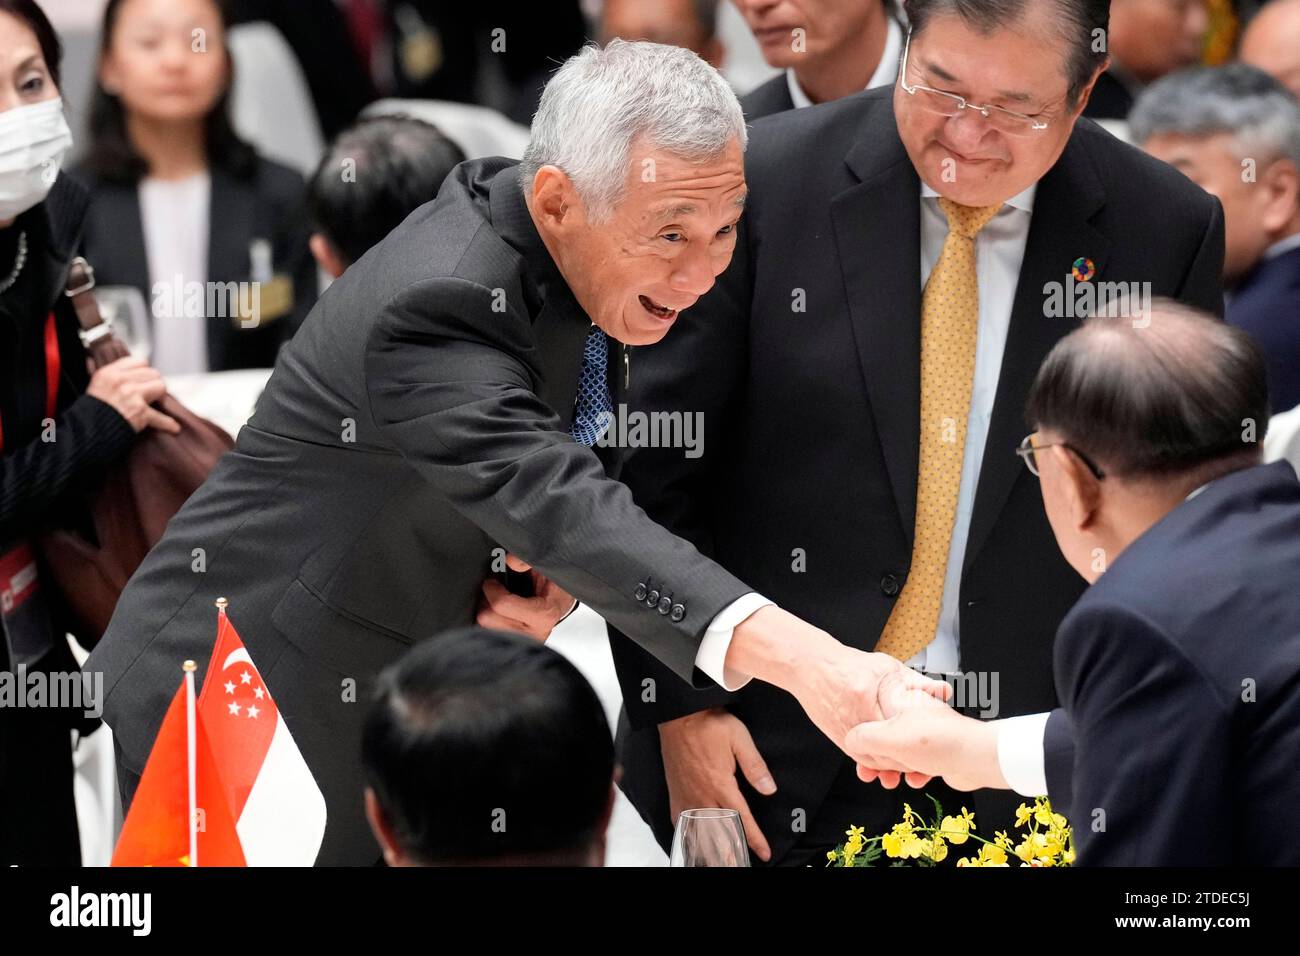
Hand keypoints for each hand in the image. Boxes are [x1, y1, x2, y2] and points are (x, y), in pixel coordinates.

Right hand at [86, 356, 179, 433]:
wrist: (84, 433)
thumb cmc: (90, 414)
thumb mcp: (97, 386)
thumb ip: (114, 377)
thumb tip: (137, 372)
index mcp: (109, 372)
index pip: (139, 362)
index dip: (144, 372)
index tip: (144, 380)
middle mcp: (120, 381)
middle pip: (153, 373)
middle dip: (153, 384)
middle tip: (150, 394)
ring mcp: (131, 395)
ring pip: (160, 386)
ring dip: (160, 397)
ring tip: (154, 404)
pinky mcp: (139, 412)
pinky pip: (160, 416)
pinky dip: (167, 424)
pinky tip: (174, 428)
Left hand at [475, 554, 575, 641]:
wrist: (561, 605)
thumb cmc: (555, 587)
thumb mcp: (545, 567)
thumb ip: (527, 560)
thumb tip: (509, 561)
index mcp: (543, 615)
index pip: (501, 605)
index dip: (492, 588)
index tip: (492, 581)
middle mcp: (533, 634)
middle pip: (487, 619)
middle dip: (487, 600)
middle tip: (495, 590)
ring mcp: (523, 642)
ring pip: (485, 628)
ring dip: (487, 611)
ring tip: (498, 601)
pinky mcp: (514, 645)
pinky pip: (488, 634)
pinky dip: (490, 620)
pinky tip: (498, 612)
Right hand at [659, 709, 774, 861]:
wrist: (678, 716)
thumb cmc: (709, 724)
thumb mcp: (739, 738)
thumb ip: (755, 766)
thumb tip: (770, 790)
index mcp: (721, 785)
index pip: (742, 819)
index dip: (755, 839)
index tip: (764, 853)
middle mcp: (702, 796)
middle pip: (720, 833)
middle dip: (733, 852)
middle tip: (740, 864)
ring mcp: (687, 797)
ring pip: (700, 832)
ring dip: (711, 850)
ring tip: (721, 861)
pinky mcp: (675, 793)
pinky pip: (680, 822)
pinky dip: (687, 837)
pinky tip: (693, 844)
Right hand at [724, 606, 951, 787]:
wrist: (811, 668)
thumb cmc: (848, 665)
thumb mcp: (886, 667)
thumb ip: (915, 681)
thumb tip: (942, 691)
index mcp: (868, 699)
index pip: (900, 731)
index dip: (919, 745)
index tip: (933, 747)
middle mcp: (855, 719)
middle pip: (889, 752)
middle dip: (909, 761)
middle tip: (927, 762)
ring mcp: (846, 732)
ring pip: (876, 761)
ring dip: (894, 766)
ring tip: (910, 765)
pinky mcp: (839, 739)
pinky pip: (862, 758)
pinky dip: (878, 763)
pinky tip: (890, 761)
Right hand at [844, 699, 1005, 791]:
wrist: (977, 757)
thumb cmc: (935, 741)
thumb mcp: (889, 738)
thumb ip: (865, 738)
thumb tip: (850, 741)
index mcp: (899, 703)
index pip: (870, 718)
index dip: (860, 738)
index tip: (856, 753)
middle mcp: (911, 713)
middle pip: (883, 736)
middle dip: (875, 758)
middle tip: (869, 773)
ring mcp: (924, 731)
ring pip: (899, 750)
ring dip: (892, 768)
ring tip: (888, 781)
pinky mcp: (935, 748)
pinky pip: (916, 760)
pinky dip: (912, 772)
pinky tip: (914, 780)